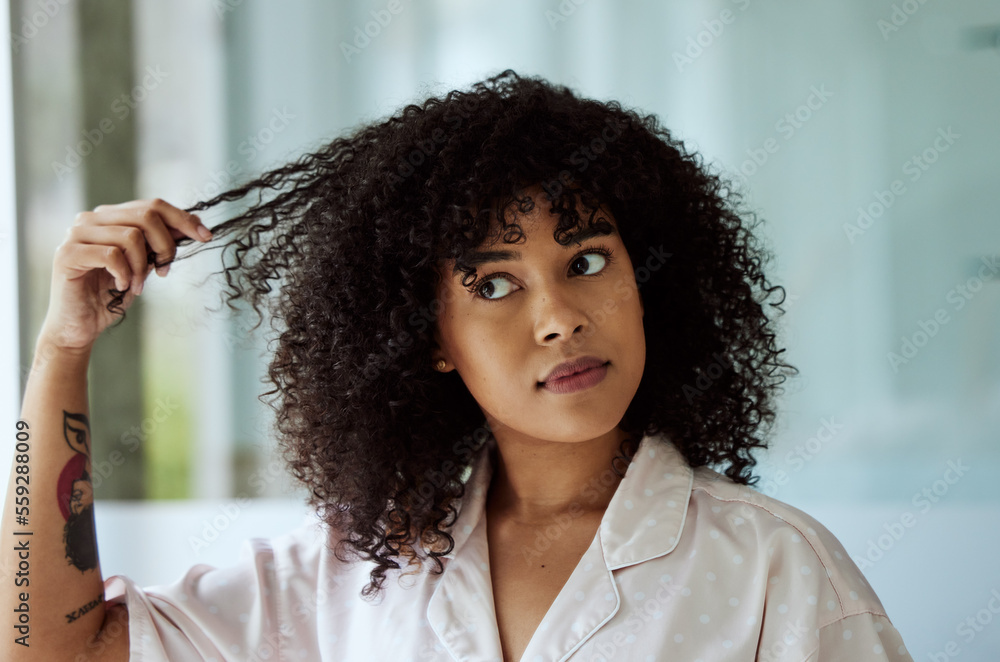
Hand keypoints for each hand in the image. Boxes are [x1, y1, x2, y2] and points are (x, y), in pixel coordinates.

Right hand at [36, 198, 212, 352]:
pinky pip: (112, 255)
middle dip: (166, 245)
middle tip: (164, 271)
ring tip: (137, 286)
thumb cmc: (110, 295)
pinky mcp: (68, 254)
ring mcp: (77, 234)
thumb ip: (159, 244)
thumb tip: (193, 226)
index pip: (153, 205)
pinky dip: (125, 273)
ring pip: (131, 236)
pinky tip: (121, 286)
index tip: (206, 236)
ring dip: (143, 266)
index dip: (183, 219)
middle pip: (146, 215)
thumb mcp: (143, 265)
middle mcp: (91, 219)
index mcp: (110, 217)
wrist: (79, 325)